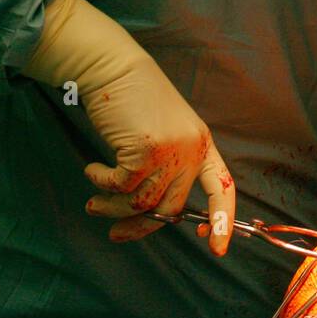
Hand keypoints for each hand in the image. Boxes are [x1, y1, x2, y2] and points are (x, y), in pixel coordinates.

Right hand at [23, 0, 235, 253]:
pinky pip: (121, 186)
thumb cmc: (135, 100)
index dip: (224, 220)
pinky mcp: (144, 150)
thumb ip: (167, 165)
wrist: (115, 68)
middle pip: (171, 207)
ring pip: (143, 202)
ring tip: (95, 205)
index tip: (219, 249)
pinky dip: (102, 185)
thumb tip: (155, 212)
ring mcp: (170, 150)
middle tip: (117, 233)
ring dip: (114, 209)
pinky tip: (92, 170)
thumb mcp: (165, 132)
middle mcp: (191, 150)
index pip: (222, 188)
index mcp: (202, 145)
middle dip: (142, 226)